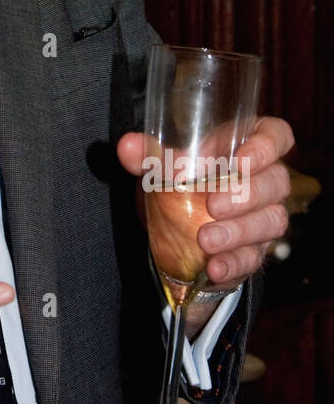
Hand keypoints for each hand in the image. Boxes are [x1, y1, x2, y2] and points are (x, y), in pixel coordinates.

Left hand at [117, 116, 293, 293]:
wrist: (180, 224)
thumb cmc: (184, 179)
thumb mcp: (165, 165)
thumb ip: (148, 154)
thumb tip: (127, 146)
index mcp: (245, 147)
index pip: (276, 135)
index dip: (267, 144)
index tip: (243, 159)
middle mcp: (264, 180)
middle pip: (275, 182)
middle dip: (246, 195)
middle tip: (213, 205)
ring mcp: (263, 217)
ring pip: (271, 221)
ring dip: (240, 232)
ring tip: (206, 239)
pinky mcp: (255, 250)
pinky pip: (255, 257)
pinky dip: (235, 263)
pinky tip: (215, 268)